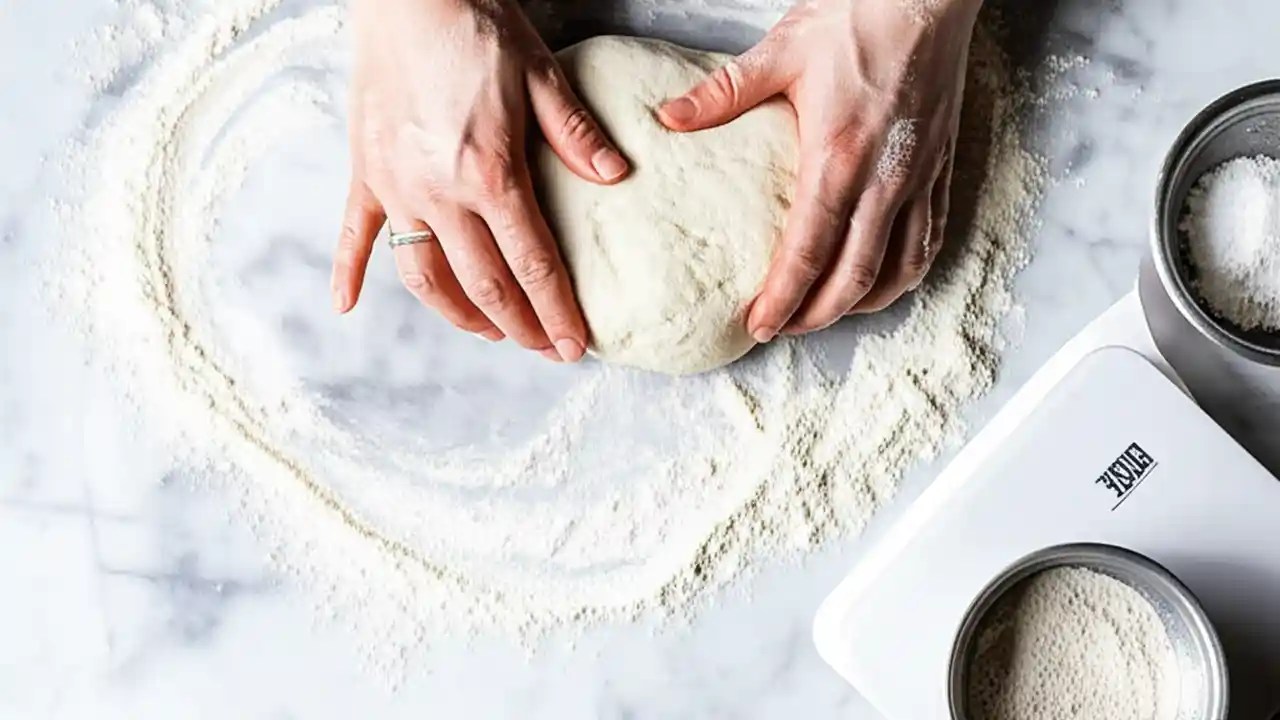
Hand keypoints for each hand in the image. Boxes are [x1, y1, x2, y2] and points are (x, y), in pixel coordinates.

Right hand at [332, 0, 629, 361]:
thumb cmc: (477, 26)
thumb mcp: (540, 75)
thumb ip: (575, 134)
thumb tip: (614, 176)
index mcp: (490, 175)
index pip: (532, 265)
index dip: (557, 313)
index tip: (574, 347)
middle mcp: (439, 193)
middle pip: (484, 285)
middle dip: (520, 326)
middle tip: (544, 348)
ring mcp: (396, 187)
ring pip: (425, 276)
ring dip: (458, 314)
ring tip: (488, 330)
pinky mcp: (365, 172)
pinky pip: (354, 233)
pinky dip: (348, 272)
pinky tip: (345, 305)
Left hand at [659, 0, 981, 339]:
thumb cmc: (858, 15)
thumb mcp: (781, 50)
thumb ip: (723, 93)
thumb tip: (668, 119)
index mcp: (839, 155)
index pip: (809, 251)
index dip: (784, 298)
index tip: (759, 325)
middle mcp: (885, 177)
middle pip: (853, 276)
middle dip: (816, 315)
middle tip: (782, 331)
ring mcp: (919, 176)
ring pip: (899, 268)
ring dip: (862, 303)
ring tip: (827, 315)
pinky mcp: (941, 167)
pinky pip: (930, 239)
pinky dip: (905, 273)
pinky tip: (883, 279)